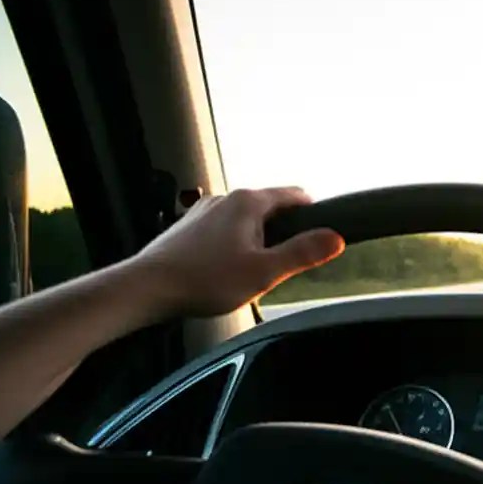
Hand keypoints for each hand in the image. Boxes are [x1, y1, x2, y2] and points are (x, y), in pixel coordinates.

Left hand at [130, 187, 343, 316]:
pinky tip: (225, 271)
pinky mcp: (189, 227)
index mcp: (249, 202)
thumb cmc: (204, 280)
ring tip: (252, 272)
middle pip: (270, 208)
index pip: (295, 195)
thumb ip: (303, 253)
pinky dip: (233, 245)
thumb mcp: (265, 272)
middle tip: (284, 265)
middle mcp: (226, 198)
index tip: (321, 234)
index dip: (314, 214)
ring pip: (246, 220)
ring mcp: (204, 210)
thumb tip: (336, 238)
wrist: (147, 288)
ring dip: (256, 240)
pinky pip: (224, 230)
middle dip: (283, 233)